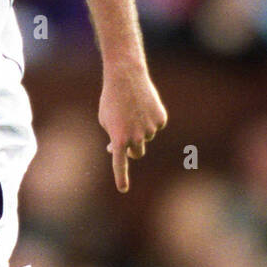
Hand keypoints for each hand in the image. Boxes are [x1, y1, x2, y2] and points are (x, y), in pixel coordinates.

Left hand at [99, 61, 166, 192]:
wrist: (126, 77)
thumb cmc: (111, 99)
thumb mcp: (105, 120)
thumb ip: (113, 137)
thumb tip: (119, 150)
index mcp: (118, 139)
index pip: (120, 164)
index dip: (121, 177)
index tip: (123, 189)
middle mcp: (136, 137)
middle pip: (137, 154)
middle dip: (132, 149)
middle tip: (127, 137)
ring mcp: (150, 129)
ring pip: (146, 138)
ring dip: (140, 130)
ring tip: (132, 110)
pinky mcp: (161, 119)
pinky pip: (156, 125)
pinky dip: (151, 119)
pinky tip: (144, 106)